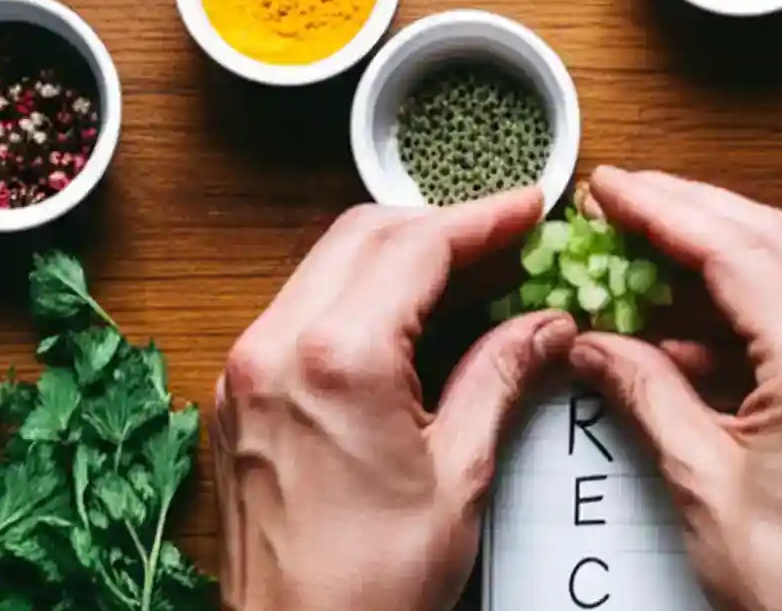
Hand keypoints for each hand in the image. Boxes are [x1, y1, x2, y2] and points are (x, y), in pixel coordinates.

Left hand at [212, 188, 576, 610]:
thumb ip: (500, 377)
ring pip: (327, 263)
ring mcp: (245, 368)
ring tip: (464, 272)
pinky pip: (299, 307)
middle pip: (364, 234)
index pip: (417, 245)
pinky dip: (356, 293)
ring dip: (396, 254)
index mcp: (338, 359)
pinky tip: (402, 317)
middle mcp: (276, 347)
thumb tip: (546, 326)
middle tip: (502, 238)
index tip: (526, 209)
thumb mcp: (459, 475)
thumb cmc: (370, 587)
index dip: (482, 218)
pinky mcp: (236, 393)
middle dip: (439, 224)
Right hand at [571, 167, 781, 610]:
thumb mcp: (702, 486)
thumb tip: (597, 345)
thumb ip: (645, 394)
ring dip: (721, 256)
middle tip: (627, 201)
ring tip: (648, 255)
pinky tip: (693, 324)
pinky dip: (751, 309)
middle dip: (692, 211)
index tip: (615, 189)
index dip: (665, 210)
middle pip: (775, 241)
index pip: (737, 254)